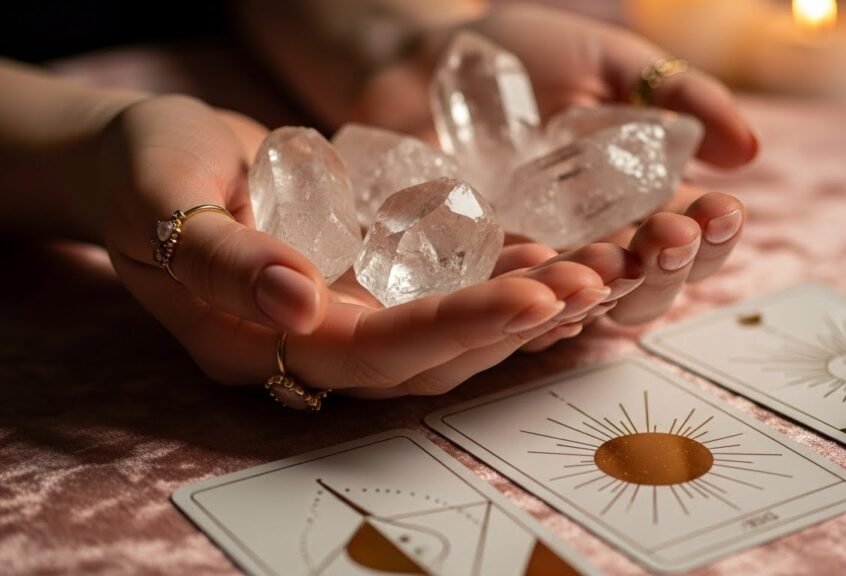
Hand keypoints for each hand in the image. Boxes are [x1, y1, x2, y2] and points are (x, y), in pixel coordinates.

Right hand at [94, 95, 644, 393]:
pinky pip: (440, 297)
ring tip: (599, 271)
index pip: (373, 352)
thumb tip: (298, 299)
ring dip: (523, 309)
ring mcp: (344, 320)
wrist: (144, 161)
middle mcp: (314, 345)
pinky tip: (556, 255)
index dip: (456, 327)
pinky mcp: (366, 287)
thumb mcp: (164, 201)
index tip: (536, 294)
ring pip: (447, 337)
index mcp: (261, 342)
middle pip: (428, 358)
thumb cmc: (143, 171)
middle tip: (595, 280)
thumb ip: (223, 258)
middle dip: (515, 323)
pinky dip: (498, 280)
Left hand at [355, 4, 754, 328]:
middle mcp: (589, 246)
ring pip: (583, 308)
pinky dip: (527, 301)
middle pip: (646, 291)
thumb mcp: (605, 61)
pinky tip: (541, 281)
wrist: (421, 59)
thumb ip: (674, 95)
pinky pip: (504, 305)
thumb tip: (746, 151)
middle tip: (671, 234)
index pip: (691, 241)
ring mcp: (531, 266)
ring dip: (608, 292)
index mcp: (634, 204)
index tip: (723, 207)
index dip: (713, 234)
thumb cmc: (520, 58)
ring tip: (615, 262)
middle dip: (669, 268)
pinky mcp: (472, 274)